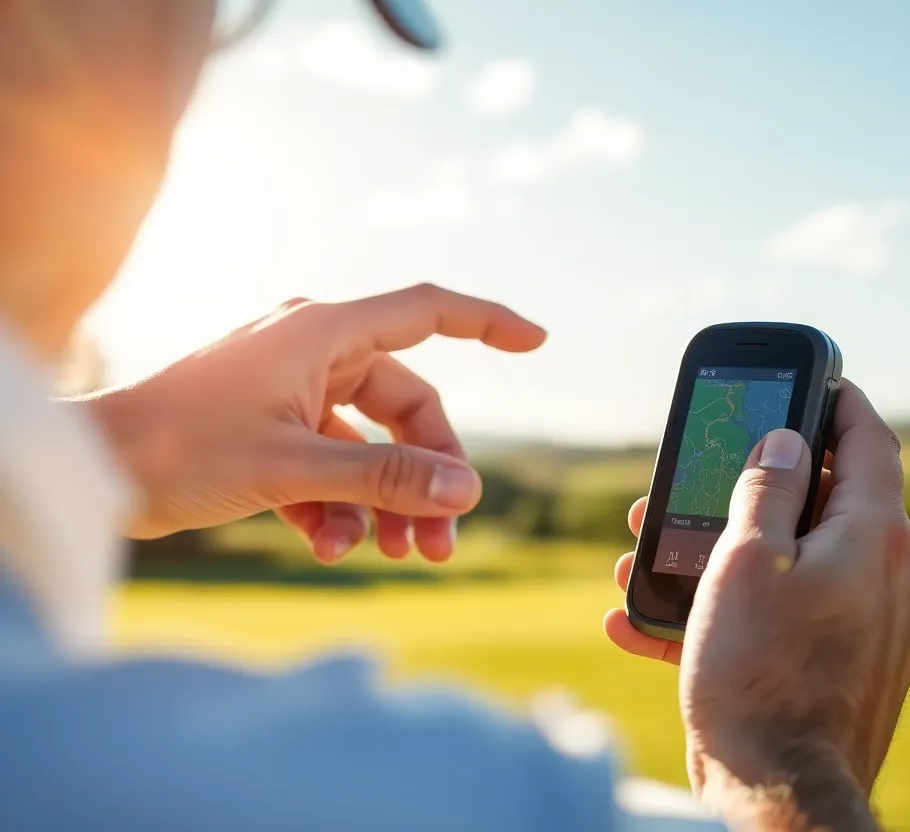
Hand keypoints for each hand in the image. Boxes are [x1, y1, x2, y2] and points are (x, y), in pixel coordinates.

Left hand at [83, 284, 545, 562]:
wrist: (93, 470)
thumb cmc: (178, 451)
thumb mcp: (293, 469)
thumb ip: (385, 478)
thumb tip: (467, 491)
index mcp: (321, 333)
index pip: (426, 311)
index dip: (488, 321)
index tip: (539, 340)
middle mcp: (313, 351)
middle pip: (406, 406)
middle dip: (428, 474)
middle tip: (442, 542)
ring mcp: (292, 390)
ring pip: (371, 443)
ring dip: (387, 500)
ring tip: (396, 556)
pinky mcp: (273, 427)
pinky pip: (331, 463)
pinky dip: (340, 504)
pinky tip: (334, 548)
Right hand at [603, 380, 909, 829]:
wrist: (781, 796)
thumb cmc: (759, 673)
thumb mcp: (746, 561)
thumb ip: (767, 488)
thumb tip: (786, 440)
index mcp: (875, 536)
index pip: (870, 437)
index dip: (837, 400)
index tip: (811, 381)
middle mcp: (894, 576)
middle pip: (830, 499)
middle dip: (757, 487)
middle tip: (700, 480)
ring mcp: (881, 626)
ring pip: (805, 559)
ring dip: (735, 550)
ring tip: (657, 555)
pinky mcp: (857, 666)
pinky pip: (799, 614)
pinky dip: (745, 605)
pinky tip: (661, 622)